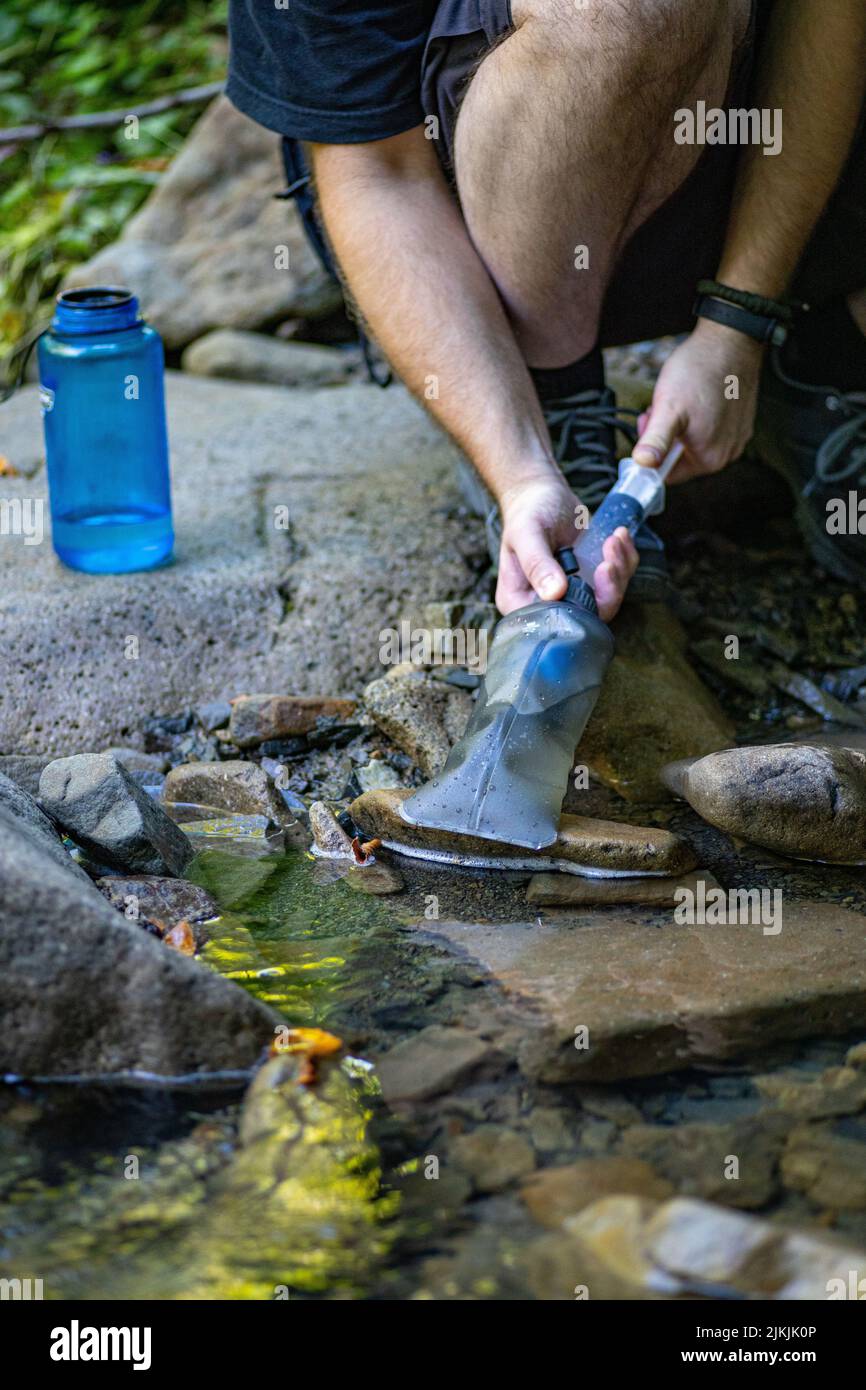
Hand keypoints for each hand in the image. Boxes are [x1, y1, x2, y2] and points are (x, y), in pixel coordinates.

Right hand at [496, 475, 638, 619]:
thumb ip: (537, 563)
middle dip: (609, 586)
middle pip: (588, 615)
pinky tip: (618, 536)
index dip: (582, 608)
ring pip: (608, 598)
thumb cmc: (527, 513)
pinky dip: (624, 558)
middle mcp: (549, 602)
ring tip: (614, 538)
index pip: (555, 622)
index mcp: (522, 600)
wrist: (542, 494)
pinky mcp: (592, 578)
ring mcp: (574, 591)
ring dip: (619, 568)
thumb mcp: (527, 534)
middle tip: (610, 553)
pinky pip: (617, 580)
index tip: (597, 573)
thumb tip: (555, 592)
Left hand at [632, 319, 764, 481]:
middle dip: (667, 436)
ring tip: (681, 398)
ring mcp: (736, 437)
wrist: (731, 339)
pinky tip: (696, 396)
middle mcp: (728, 453)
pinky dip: (698, 416)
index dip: (652, 453)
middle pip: (681, 458)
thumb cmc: (700, 370)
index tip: (650, 426)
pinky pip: (710, 429)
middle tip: (662, 407)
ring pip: (694, 442)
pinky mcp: (740, 422)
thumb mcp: (668, 407)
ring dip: (681, 425)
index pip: (668, 475)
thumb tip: (643, 465)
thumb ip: (656, 441)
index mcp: (710, 459)